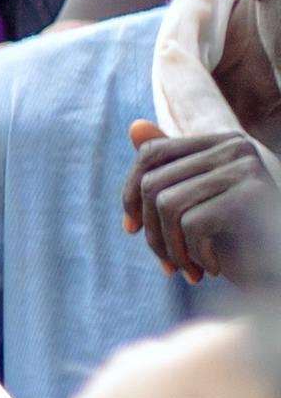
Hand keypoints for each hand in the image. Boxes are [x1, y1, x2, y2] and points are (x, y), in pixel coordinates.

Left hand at [125, 122, 276, 286]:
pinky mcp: (251, 195)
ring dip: (172, 249)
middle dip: (152, 233)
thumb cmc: (243, 244)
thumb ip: (170, 172)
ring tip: (188, 270)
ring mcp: (245, 169)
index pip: (153, 153)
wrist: (279, 272)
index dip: (131, 193)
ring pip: (167, 204)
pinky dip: (195, 255)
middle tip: (168, 265)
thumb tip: (135, 124)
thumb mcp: (199, 206)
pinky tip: (212, 269)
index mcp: (222, 143)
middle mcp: (235, 147)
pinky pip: (192, 224)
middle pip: (154, 182)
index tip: (132, 230)